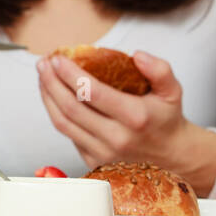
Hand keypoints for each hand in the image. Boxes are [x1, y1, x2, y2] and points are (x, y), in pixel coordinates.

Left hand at [36, 50, 215, 193]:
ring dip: (47, 98)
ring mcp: (103, 152)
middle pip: (71, 108)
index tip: (57, 59)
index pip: (92, 93)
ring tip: (43, 77)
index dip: (70, 74)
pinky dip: (56, 114)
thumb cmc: (166, 119)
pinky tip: (52, 97)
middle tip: (43, 64)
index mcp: (135, 117)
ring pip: (63, 123)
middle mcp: (117, 138)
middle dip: (51, 82)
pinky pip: (68, 135)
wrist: (172, 154)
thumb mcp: (172, 90)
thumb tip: (137, 55)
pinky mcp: (94, 161)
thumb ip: (159, 70)